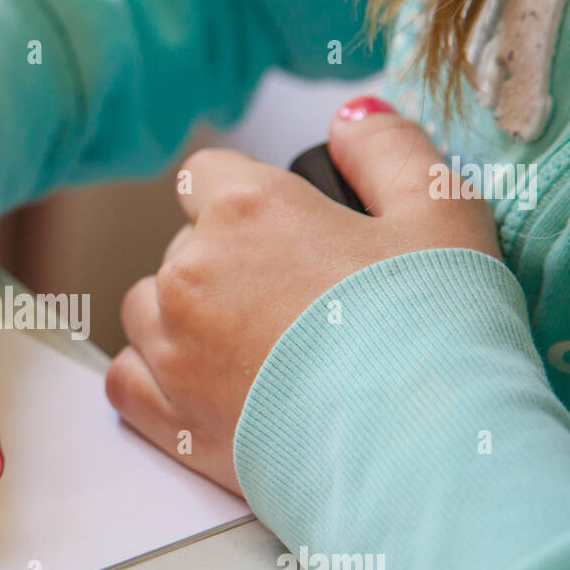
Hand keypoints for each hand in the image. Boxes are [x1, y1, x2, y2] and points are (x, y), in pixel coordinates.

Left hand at [106, 99, 501, 492]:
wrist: (420, 450)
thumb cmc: (433, 331)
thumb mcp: (442, 211)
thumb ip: (387, 148)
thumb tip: (350, 119)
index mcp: (245, 211)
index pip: (206, 175)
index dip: (244, 198)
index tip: (282, 229)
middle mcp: (191, 273)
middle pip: (183, 246)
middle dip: (227, 262)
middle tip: (296, 301)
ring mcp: (171, 348)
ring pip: (148, 309)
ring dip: (185, 317)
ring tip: (253, 345)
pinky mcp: (167, 418)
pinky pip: (127, 379)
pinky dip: (156, 377)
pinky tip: (205, 385)